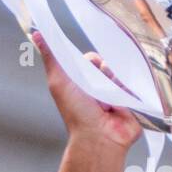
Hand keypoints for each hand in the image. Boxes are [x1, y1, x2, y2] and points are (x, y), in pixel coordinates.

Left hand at [32, 31, 141, 149]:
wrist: (99, 137)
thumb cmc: (76, 113)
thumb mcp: (58, 82)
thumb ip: (51, 58)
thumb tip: (37, 34)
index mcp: (82, 82)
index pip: (90, 59)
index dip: (90, 60)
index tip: (88, 67)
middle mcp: (99, 86)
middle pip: (106, 63)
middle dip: (103, 70)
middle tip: (98, 85)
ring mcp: (116, 93)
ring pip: (120, 72)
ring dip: (114, 80)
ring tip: (109, 96)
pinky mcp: (131, 99)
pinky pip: (133, 82)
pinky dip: (128, 87)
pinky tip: (121, 97)